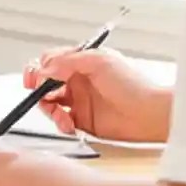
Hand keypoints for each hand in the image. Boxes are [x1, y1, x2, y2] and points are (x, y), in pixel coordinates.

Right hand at [26, 47, 170, 142]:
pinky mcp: (84, 121)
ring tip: (60, 114)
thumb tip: (43, 68)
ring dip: (49, 108)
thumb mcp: (99, 62)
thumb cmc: (133, 84)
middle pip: (46, 83)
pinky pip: (62, 122)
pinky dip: (60, 123)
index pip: (51, 61)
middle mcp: (79, 81)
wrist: (150, 114)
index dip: (40, 69)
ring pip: (51, 103)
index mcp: (82, 62)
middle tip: (40, 95)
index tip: (36, 78)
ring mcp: (80, 101)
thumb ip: (68, 62)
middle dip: (39, 89)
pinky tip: (69, 124)